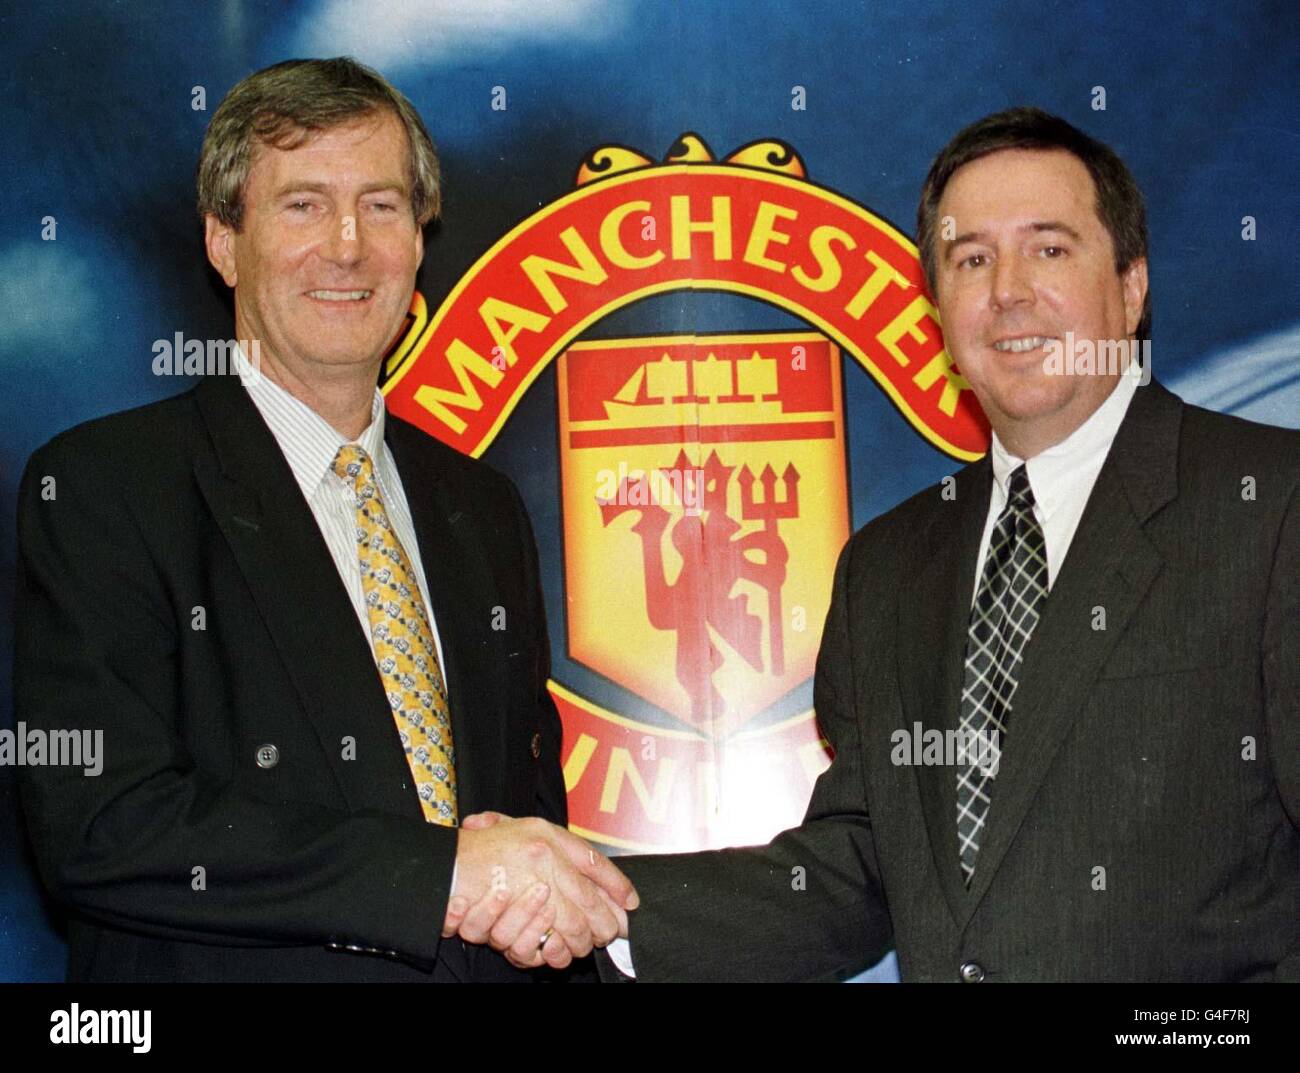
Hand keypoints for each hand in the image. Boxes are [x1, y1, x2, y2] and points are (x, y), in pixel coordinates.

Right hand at [442, 812, 636, 969]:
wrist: (445, 867)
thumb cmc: (483, 848)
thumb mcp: (522, 829)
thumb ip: (555, 845)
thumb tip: (593, 871)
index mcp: (545, 835)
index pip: (593, 862)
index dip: (616, 884)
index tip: (631, 901)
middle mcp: (541, 856)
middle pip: (588, 898)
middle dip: (605, 921)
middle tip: (614, 933)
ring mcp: (526, 884)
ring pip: (572, 923)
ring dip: (582, 939)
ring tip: (586, 944)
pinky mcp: (512, 915)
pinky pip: (545, 940)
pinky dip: (556, 951)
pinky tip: (561, 952)